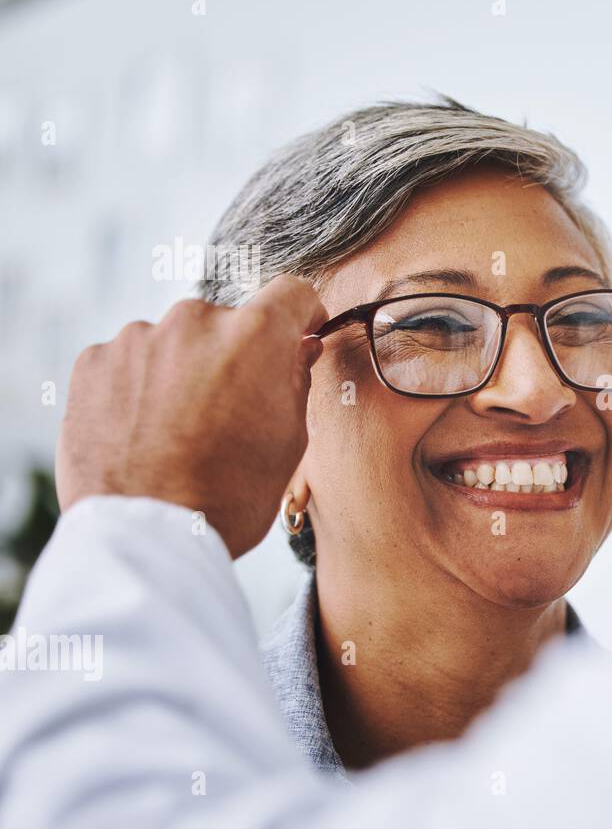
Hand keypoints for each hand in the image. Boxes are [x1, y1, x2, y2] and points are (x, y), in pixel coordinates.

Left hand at [56, 276, 327, 557]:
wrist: (147, 535)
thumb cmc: (229, 495)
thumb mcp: (290, 442)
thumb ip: (295, 381)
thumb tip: (298, 349)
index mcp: (254, 336)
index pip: (291, 293)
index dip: (300, 315)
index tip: (298, 336)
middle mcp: (194, 321)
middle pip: (226, 322)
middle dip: (233, 355)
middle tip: (231, 409)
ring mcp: (138, 338)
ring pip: (174, 342)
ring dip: (182, 370)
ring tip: (179, 429)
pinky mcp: (93, 361)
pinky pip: (129, 361)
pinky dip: (139, 386)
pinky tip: (145, 431)